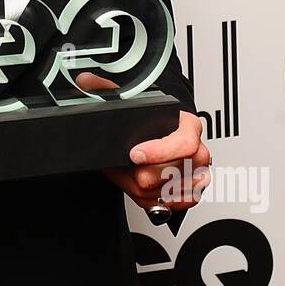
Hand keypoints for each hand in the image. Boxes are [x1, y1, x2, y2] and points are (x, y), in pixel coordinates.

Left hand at [73, 72, 209, 211]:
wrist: (163, 135)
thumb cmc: (151, 121)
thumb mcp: (132, 102)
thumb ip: (108, 91)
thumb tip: (85, 81)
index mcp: (189, 126)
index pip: (183, 143)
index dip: (158, 152)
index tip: (134, 154)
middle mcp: (199, 151)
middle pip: (172, 173)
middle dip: (140, 173)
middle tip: (123, 166)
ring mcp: (197, 174)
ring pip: (167, 192)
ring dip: (140, 187)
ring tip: (125, 174)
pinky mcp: (191, 192)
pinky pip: (171, 204)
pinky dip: (150, 199)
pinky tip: (137, 186)